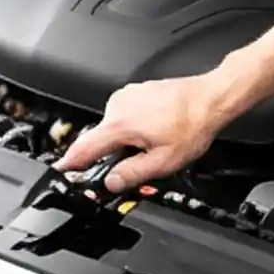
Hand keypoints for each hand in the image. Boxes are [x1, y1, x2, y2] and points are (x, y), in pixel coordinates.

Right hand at [55, 75, 233, 191]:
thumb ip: (131, 174)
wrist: (210, 99)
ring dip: (127, 139)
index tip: (63, 169)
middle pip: (102, 138)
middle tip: (136, 163)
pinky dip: (135, 126)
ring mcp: (128, 95)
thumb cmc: (192, 125)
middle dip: (113, 153)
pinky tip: (157, 129)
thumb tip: (112, 182)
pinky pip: (126, 114)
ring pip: (116, 126)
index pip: (85, 147)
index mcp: (120, 124)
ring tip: (155, 143)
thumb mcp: (163, 161)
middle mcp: (118, 106)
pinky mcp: (137, 91)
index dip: (71, 162)